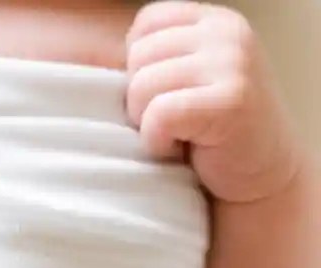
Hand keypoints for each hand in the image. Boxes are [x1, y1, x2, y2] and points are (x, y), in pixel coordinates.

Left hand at [126, 1, 300, 201]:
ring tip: (180, 133)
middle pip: (137, 56)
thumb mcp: (186, 75)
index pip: (145, 23)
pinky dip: (158, 140)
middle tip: (175, 121)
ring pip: (142, 86)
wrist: (258, 176)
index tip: (166, 93)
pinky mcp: (230, 102)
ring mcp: (234, 64)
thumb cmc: (208, 129)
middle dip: (141, 97)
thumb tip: (81, 51)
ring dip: (148, 122)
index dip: (138, 65)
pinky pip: (159, 116)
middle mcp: (228, 34)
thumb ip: (156, 55)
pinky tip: (182, 149)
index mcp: (215, 20)